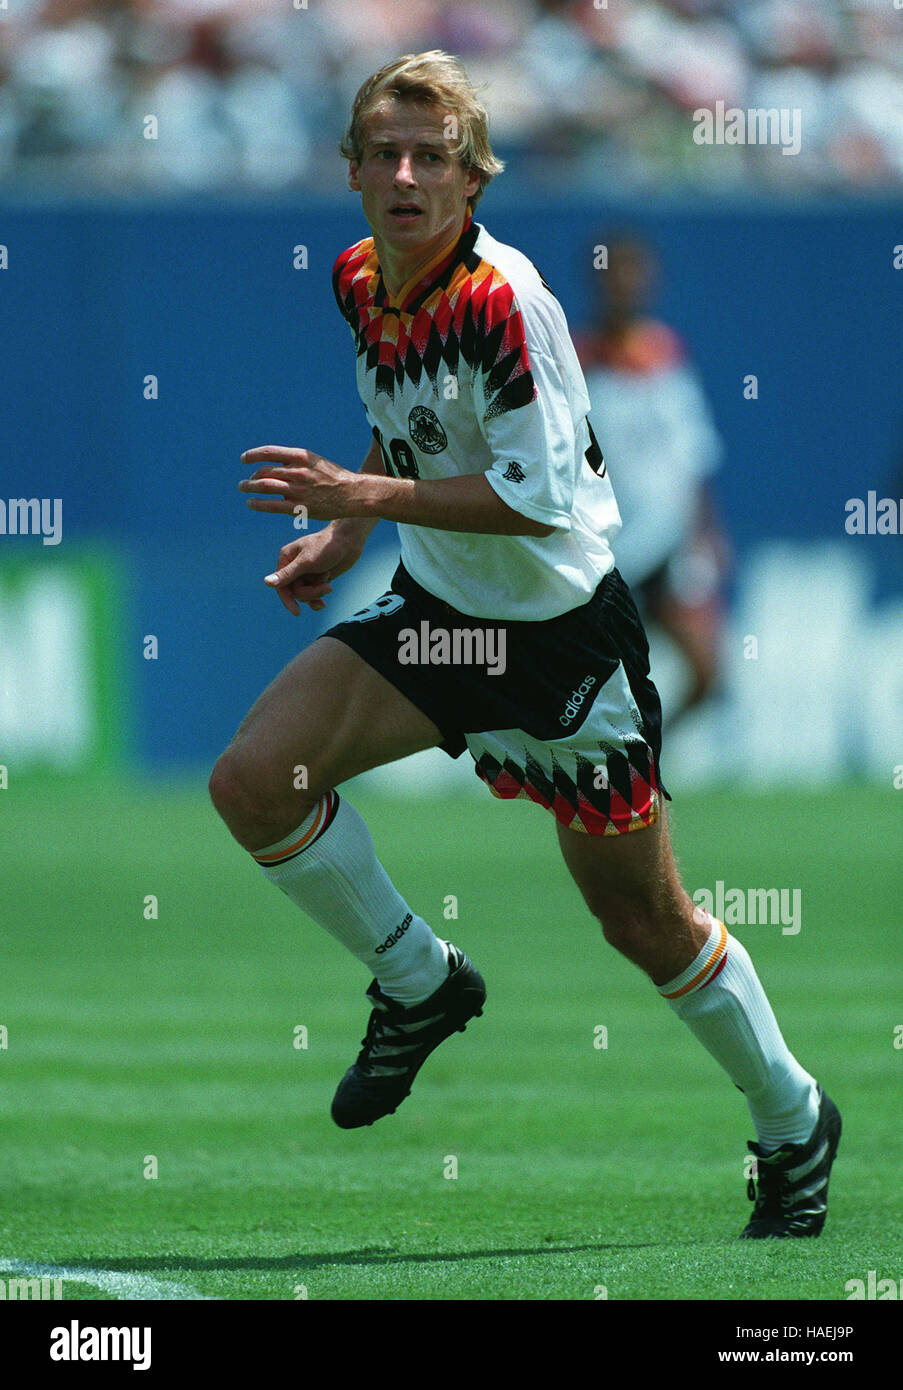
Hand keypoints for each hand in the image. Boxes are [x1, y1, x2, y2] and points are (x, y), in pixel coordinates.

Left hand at [239, 446, 361, 520]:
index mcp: (301, 456)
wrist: (351, 493)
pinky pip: (271, 505)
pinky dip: (258, 503)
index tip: (244, 459)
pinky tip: (251, 503)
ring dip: (249, 487)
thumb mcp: (315, 461)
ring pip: (264, 486)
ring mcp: (297, 489)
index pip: (269, 452)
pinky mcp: (299, 506)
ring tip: (243, 488)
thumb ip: (294, 463)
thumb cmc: (333, 477)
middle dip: (251, 475)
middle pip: (265, 471)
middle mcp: (297, 471)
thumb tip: (273, 468)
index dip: (253, 455)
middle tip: (245, 481)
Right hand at [263, 525, 364, 615]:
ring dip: (317, 592)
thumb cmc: (326, 547)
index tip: (297, 612)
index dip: (287, 599)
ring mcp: (305, 573)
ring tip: (329, 586)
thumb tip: (267, 583)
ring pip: (304, 594)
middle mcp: (293, 567)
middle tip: (327, 587)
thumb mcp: (306, 562)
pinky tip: (322, 604)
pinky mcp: (316, 578)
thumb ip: (287, 574)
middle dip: (311, 592)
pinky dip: (318, 598)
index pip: (281, 585)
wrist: (349, 542)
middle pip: (295, 591)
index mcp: (286, 559)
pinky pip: (312, 595)